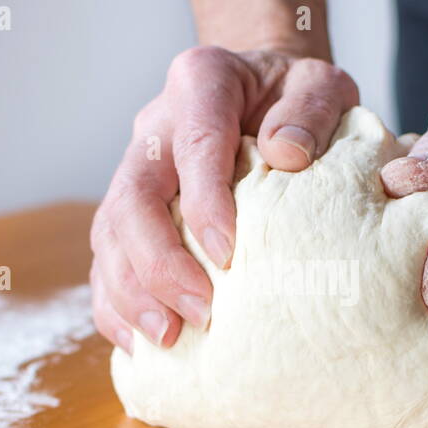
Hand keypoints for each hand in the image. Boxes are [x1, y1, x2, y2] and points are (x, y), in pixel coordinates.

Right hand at [92, 46, 358, 353]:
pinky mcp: (129, 210)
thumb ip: (311, 111)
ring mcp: (134, 168)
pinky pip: (105, 258)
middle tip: (200, 313)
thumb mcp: (322, 84)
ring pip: (109, 233)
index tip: (228, 255)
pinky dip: (116, 304)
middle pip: (133, 198)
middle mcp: (155, 126)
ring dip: (132, 292)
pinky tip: (141, 344)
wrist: (267, 86)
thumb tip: (286, 154)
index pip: (194, 143)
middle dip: (158, 264)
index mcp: (200, 83)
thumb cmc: (298, 94)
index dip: (203, 202)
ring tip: (167, 339)